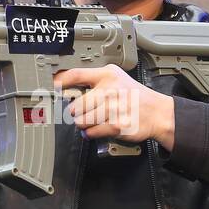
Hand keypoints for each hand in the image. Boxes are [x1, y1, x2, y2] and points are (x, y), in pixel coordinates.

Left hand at [52, 64, 175, 150]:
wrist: (157, 112)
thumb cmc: (134, 95)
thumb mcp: (116, 77)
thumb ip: (93, 78)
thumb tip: (65, 83)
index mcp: (107, 76)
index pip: (77, 74)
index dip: (60, 81)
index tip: (51, 86)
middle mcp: (110, 90)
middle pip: (75, 105)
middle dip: (77, 112)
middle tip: (85, 111)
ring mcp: (113, 109)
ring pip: (81, 121)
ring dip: (83, 124)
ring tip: (93, 120)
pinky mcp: (116, 125)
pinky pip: (91, 132)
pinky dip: (91, 133)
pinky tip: (98, 128)